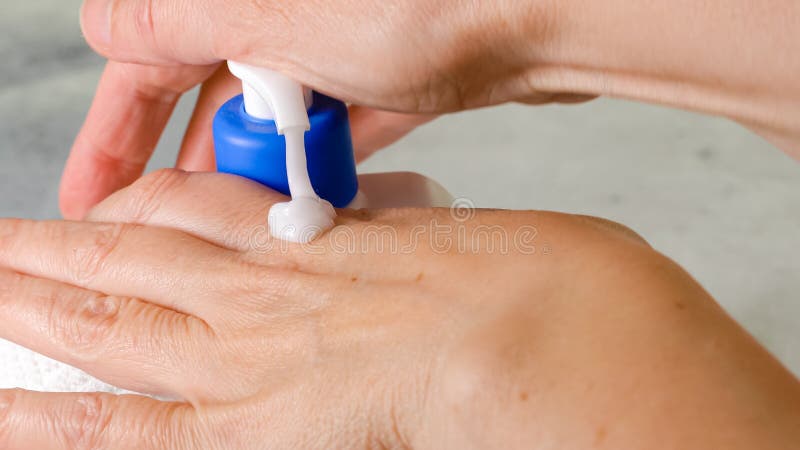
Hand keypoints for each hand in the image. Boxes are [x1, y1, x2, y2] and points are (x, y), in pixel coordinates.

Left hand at [4, 170, 799, 448]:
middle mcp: (272, 290)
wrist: (560, 328)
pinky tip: (4, 417)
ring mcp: (255, 354)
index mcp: (318, 238)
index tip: (104, 209)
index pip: (197, 206)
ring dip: (31, 304)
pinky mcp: (261, 429)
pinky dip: (59, 424)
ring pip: (113, 320)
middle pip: (135, 258)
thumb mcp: (465, 238)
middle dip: (50, 252)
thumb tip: (391, 234)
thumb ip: (397, 240)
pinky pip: (133, 431)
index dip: (138, 204)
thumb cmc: (542, 282)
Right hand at [59, 0, 570, 218]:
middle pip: (212, 85)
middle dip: (195, 155)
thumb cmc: (427, 1)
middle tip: (174, 218)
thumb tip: (109, 29)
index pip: (148, 52)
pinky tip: (317, 190)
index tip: (99, 190)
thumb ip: (176, 21)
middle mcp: (288, 3)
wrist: (546, 14)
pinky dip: (325, 153)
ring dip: (266, 162)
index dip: (117, 128)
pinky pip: (338, 116)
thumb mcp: (268, 15)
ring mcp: (342, 33)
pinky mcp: (392, 65)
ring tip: (257, 211)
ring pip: (278, 110)